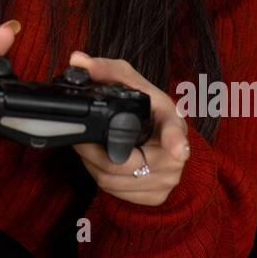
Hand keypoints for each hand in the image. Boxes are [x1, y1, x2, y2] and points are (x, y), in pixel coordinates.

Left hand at [68, 51, 190, 206]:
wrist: (160, 135)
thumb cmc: (146, 106)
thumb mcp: (128, 81)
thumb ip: (104, 69)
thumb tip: (78, 61)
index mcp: (172, 119)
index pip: (174, 131)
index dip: (175, 141)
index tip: (178, 150)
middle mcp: (175, 153)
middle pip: (126, 162)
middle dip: (94, 152)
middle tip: (82, 138)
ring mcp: (168, 178)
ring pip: (116, 180)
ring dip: (93, 165)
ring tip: (88, 147)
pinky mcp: (157, 196)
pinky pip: (118, 193)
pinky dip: (102, 179)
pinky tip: (101, 163)